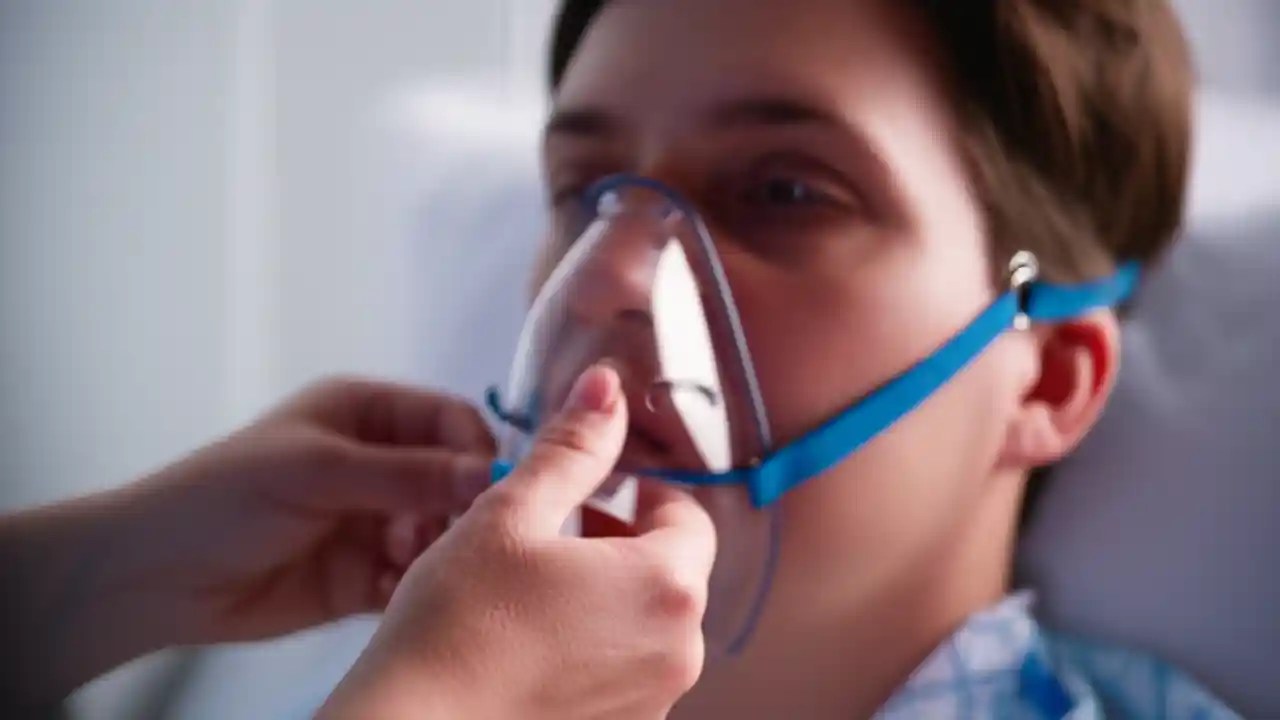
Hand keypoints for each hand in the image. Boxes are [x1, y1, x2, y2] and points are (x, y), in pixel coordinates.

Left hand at [0, 377, 493, 703]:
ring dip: (435, 547)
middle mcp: (378, 463)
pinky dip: (415, 585)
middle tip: (448, 533)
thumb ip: (407, 472)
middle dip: (458, 505)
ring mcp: (372, 520)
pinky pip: (414, 577)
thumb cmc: (225, 497)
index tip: (495, 485)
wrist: (157, 577)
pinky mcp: (364, 575)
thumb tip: (491, 472)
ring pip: (440, 531)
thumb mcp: (319, 470)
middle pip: (453, 479)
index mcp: (366, 413)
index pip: (449, 420)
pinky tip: (395, 591)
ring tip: (405, 562)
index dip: (477, 448)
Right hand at [319, 365, 717, 719]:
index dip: (641, 494)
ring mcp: (653, 702)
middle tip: (552, 540)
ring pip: (647, 626)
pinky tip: (531, 646)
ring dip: (607, 599)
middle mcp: (678, 651)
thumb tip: (608, 386)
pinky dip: (593, 651)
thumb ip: (572, 448)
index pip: (688, 516)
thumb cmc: (457, 623)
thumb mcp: (510, 515)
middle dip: (621, 545)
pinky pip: (626, 675)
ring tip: (533, 595)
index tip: (593, 493)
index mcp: (666, 585)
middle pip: (671, 573)